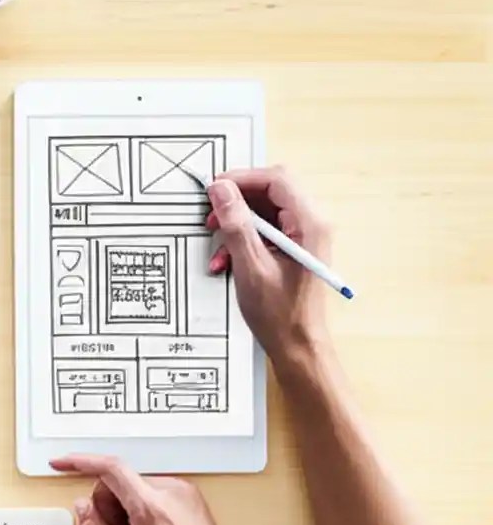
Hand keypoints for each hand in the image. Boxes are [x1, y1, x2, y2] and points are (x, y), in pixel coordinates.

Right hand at [52, 454, 246, 524]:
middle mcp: (170, 491)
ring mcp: (184, 493)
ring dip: (127, 507)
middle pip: (121, 480)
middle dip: (108, 503)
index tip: (62, 464)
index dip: (80, 462)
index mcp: (149, 505)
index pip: (109, 467)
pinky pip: (155, 493)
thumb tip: (82, 508)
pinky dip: (144, 508)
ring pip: (136, 487)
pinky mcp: (192, 499)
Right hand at [205, 167, 331, 367]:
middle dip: (236, 202)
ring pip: (265, 210)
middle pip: (271, 191)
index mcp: (309, 225)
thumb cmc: (280, 315)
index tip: (215, 188)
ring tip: (218, 244)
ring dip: (236, 223)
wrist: (297, 345)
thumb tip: (221, 191)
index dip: (242, 179)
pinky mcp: (293, 247)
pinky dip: (242, 238)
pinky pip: (265, 229)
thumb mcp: (251, 267)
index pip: (276, 180)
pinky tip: (227, 258)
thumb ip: (236, 225)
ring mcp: (303, 235)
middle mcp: (311, 224)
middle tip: (212, 216)